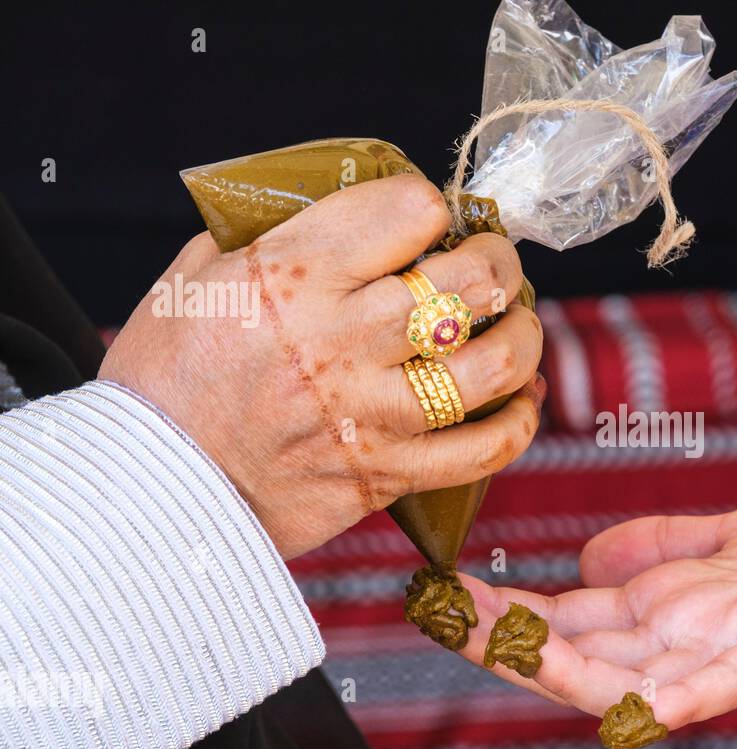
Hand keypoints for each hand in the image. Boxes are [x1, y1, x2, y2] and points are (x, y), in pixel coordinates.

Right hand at [100, 175, 544, 558]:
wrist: (147, 490)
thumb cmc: (166, 380)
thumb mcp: (194, 278)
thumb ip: (268, 239)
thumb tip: (335, 210)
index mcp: (292, 275)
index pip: (409, 210)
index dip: (432, 206)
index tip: (430, 221)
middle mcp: (342, 339)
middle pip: (468, 284)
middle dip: (498, 262)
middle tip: (493, 266)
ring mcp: (371, 412)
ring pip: (493, 366)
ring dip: (524, 338)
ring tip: (518, 326)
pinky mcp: (385, 473)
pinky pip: (483, 451)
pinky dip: (518, 424)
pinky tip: (520, 402)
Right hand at [457, 466, 736, 727]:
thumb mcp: (733, 533)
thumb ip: (663, 547)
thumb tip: (583, 559)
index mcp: (678, 608)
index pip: (572, 620)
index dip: (507, 612)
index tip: (441, 592)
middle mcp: (698, 637)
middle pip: (587, 652)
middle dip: (511, 637)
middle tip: (438, 612)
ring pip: (638, 671)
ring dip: (569, 666)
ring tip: (498, 642)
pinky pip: (735, 678)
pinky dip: (689, 694)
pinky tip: (643, 704)